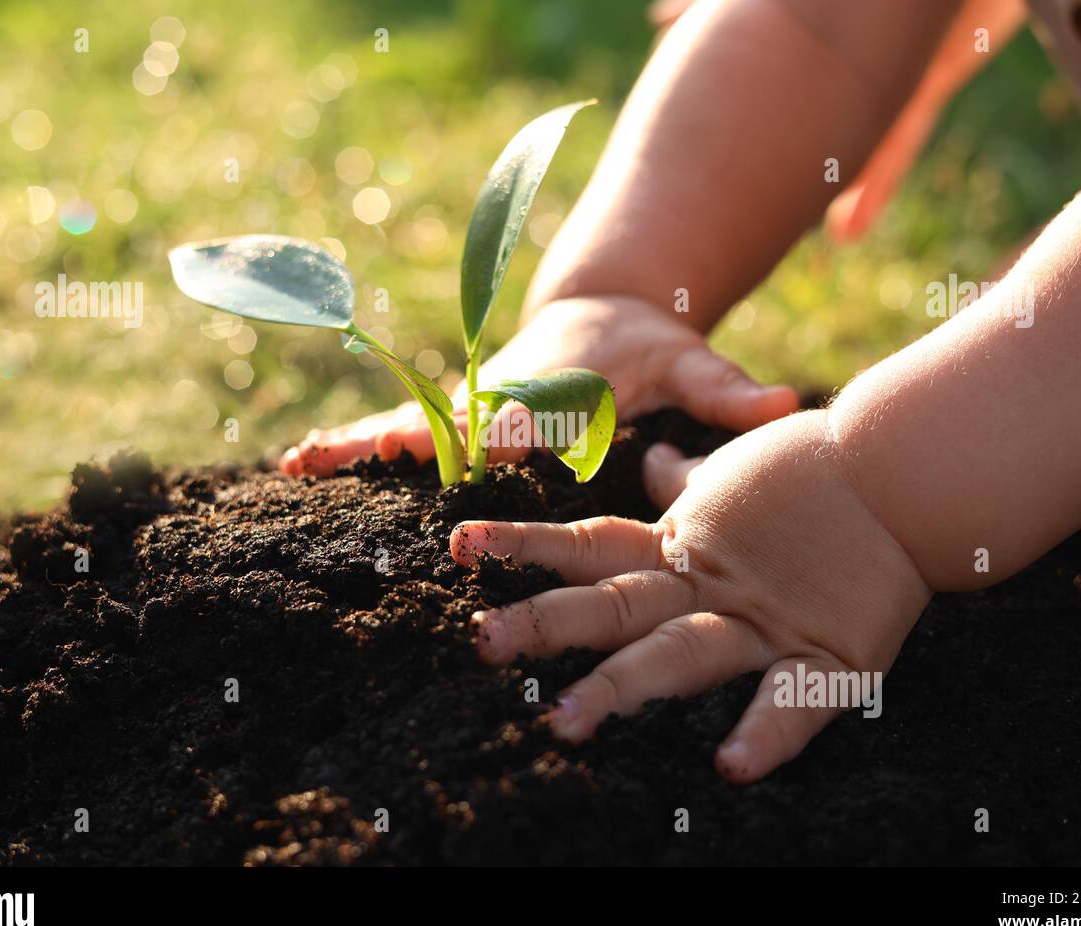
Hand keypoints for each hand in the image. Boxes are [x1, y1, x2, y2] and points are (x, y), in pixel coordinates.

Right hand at [280, 295, 796, 475]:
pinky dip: (351, 442)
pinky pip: (400, 427)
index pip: (537, 414)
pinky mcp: (456, 411)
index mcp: (561, 387)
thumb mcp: (689, 362)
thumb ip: (726, 388)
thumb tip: (783, 402)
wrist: (602, 309)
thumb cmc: (649, 346)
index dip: (514, 431)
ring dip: (358, 440)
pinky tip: (297, 461)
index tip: (484, 450)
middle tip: (369, 456)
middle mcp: (508, 394)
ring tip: (299, 460)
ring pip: (410, 420)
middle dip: (416, 439)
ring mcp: (475, 401)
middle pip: (459, 418)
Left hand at [449, 409, 930, 781]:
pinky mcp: (829, 652)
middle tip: (481, 642)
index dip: (524, 545)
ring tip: (564, 722)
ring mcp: (763, 621)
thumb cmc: (815, 470)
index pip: (588, 546)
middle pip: (613, 606)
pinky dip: (770, 733)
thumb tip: (654, 464)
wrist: (902, 467)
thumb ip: (685, 483)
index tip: (460, 547)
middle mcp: (708, 586)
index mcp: (682, 547)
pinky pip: (798, 701)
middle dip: (546, 623)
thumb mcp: (734, 476)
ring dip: (622, 687)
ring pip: (679, 654)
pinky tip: (732, 768)